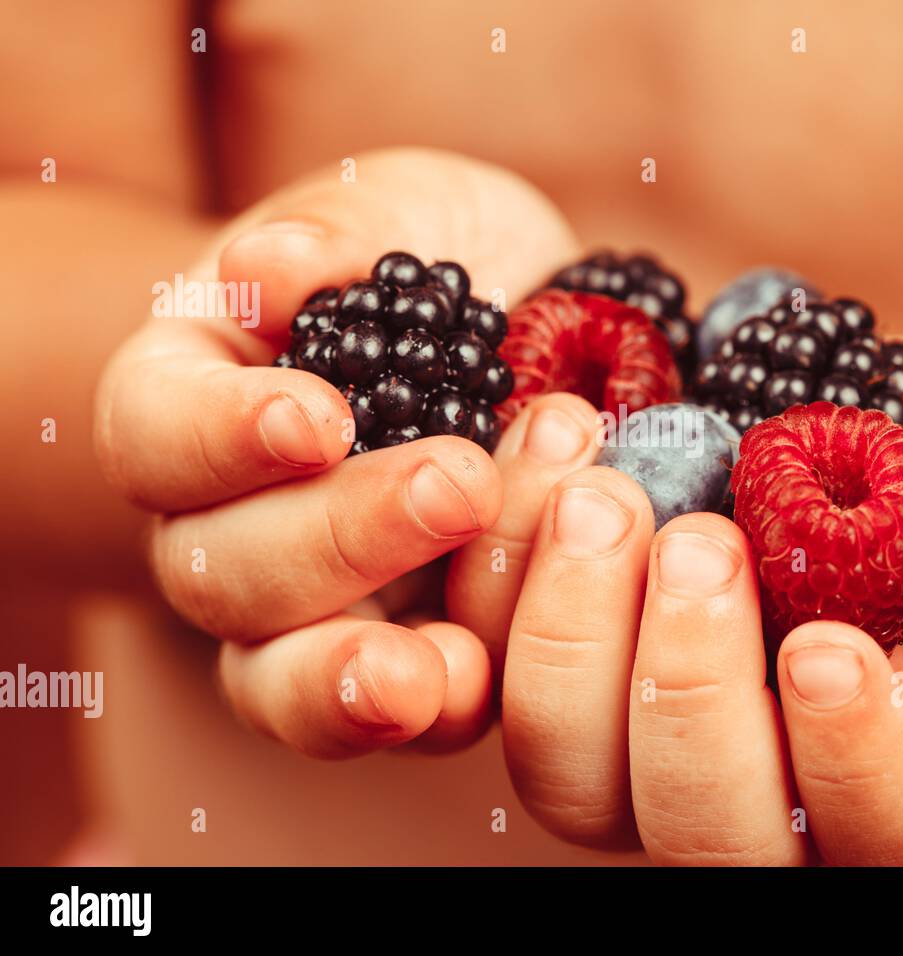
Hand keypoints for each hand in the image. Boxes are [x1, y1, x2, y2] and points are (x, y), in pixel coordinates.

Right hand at [93, 147, 602, 757]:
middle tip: (457, 484)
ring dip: (352, 672)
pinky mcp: (406, 657)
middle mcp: (232, 519)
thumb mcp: (410, 211)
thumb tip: (266, 271)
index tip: (318, 418)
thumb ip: (341, 233)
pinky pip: (387, 713)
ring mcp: (314, 608)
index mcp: (203, 399)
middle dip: (337, 537)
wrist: (553, 331)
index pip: (158, 431)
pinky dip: (429, 710)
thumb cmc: (454, 260)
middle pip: (221, 569)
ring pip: (277, 674)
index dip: (221, 436)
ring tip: (437, 663)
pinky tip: (475, 686)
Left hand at [499, 338, 902, 861]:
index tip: (821, 644)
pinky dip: (497, 572)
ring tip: (600, 493)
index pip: (893, 829)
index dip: (852, 761)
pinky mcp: (560, 684)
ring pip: (570, 776)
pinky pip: (490, 671)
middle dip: (686, 690)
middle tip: (697, 538)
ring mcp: (646, 755)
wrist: (845, 456)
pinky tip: (552, 452)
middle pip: (706, 833)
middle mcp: (772, 801)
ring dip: (567, 637)